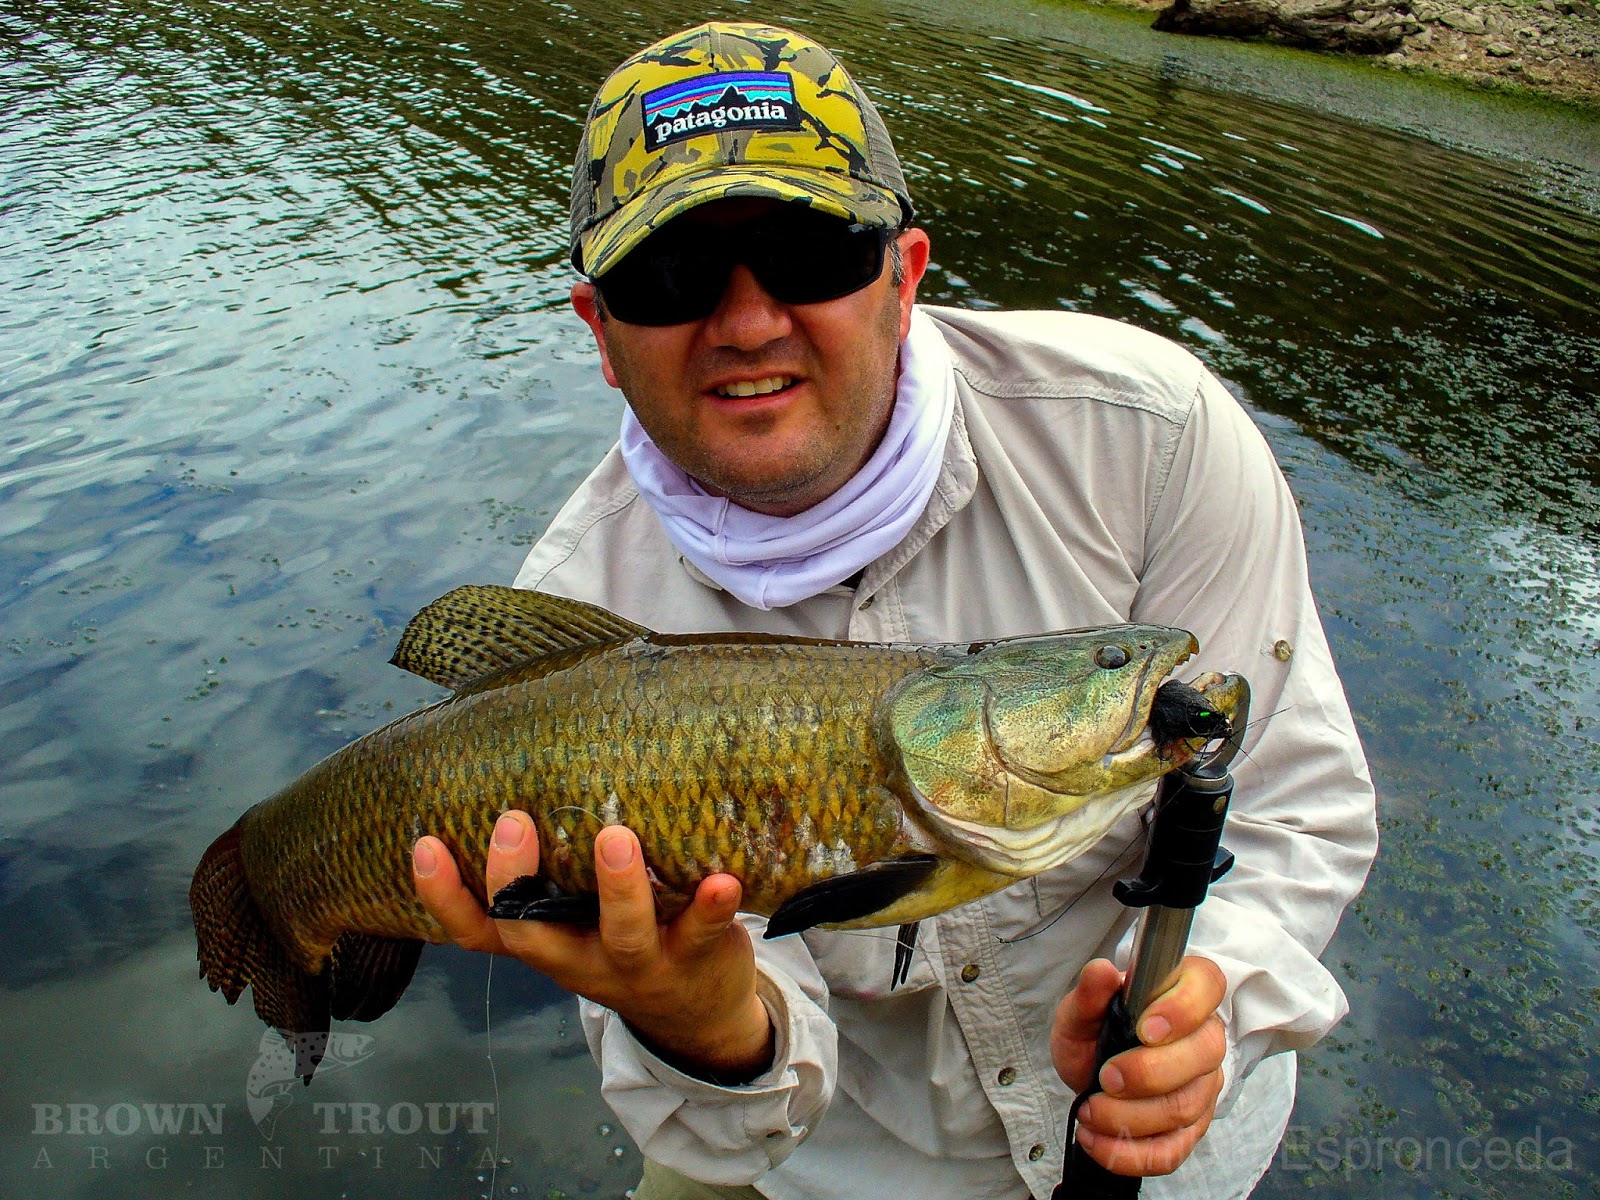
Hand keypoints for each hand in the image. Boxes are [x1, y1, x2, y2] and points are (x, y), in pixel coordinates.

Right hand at [413, 811, 773, 1081]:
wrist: (699, 1014)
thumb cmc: (627, 939)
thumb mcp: (578, 917)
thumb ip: (554, 868)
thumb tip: (524, 762)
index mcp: (544, 943)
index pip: (476, 930)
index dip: (442, 896)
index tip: (422, 844)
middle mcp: (580, 960)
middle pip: (532, 935)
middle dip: (515, 882)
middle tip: (513, 822)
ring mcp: (638, 966)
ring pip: (621, 935)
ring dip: (617, 889)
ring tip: (615, 838)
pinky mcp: (694, 958)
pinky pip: (702, 933)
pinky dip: (711, 906)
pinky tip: (721, 879)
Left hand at [1051, 956, 1226, 1176]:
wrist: (1091, 1072)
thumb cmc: (1094, 1031)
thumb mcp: (1080, 1010)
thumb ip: (1090, 993)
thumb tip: (1102, 971)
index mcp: (1185, 991)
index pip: (1207, 986)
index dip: (1182, 1009)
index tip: (1143, 1029)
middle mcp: (1205, 1037)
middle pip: (1203, 1055)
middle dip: (1149, 1073)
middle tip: (1106, 1077)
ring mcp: (1203, 1086)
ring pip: (1185, 1107)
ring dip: (1130, 1117)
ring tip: (1089, 1110)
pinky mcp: (1191, 1129)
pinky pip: (1171, 1151)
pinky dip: (1129, 1152)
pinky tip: (1096, 1140)